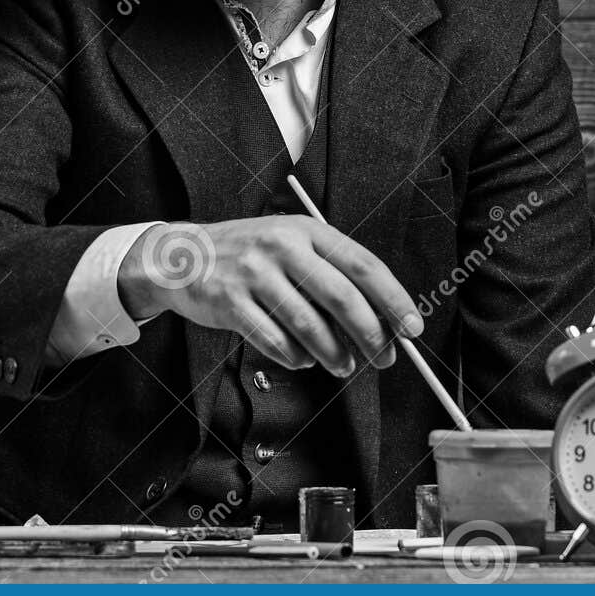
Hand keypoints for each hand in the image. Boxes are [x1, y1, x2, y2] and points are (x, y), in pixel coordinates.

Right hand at [118, 215, 423, 374]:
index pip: (362, 264)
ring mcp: (253, 273)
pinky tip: (300, 359)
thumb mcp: (290, 246)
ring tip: (342, 366)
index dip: (394, 299)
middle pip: (342, 297)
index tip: (413, 328)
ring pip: (310, 326)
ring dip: (335, 355)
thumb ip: (330, 275)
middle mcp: (281, 245)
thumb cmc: (248, 255)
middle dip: (371, 336)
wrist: (181, 256)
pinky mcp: (229, 301)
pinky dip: (295, 359)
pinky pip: (275, 343)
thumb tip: (380, 323)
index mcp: (304, 229)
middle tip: (385, 359)